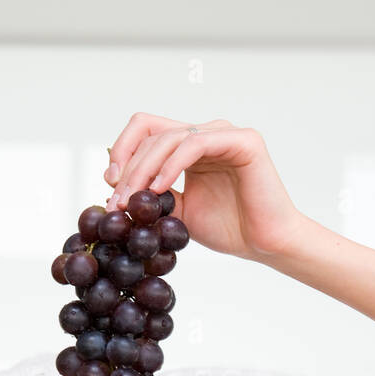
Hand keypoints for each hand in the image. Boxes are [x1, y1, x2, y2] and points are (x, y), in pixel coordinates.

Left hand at [103, 113, 302, 261]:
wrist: (265, 244)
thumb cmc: (229, 229)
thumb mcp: (178, 213)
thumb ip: (152, 195)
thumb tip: (114, 186)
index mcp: (189, 147)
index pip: (146, 131)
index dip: (122, 151)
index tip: (109, 184)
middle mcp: (205, 134)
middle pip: (152, 132)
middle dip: (128, 168)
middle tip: (116, 201)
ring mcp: (223, 134)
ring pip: (169, 137)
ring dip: (144, 169)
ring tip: (134, 199)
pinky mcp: (243, 141)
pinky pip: (196, 143)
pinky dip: (172, 164)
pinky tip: (159, 188)